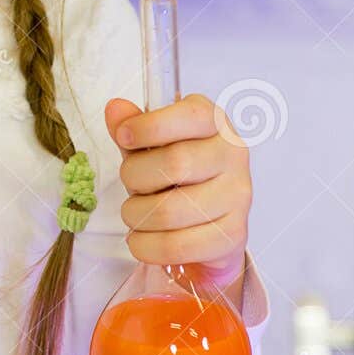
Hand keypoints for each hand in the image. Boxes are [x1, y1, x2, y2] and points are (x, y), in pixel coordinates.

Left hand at [103, 93, 252, 295]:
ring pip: (169, 211)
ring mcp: (238, 197)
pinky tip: (142, 238)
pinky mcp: (232, 236)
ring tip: (135, 213)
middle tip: (131, 183)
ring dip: (135, 215)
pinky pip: (176, 246)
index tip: (124, 136)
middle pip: (175, 163)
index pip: (191, 115)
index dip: (150, 126)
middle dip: (135, 176)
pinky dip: (145, 245)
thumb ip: (132, 127)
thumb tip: (115, 109)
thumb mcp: (152, 145)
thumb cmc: (178, 175)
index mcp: (215, 124)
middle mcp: (233, 156)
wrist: (210, 221)